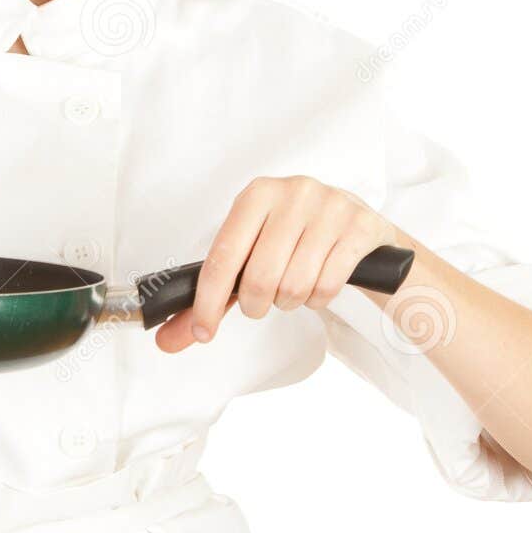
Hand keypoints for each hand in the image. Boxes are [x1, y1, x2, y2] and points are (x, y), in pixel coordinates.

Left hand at [155, 175, 398, 352]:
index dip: (209, 302)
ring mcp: (329, 207)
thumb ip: (213, 298)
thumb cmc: (295, 240)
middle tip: (263, 302)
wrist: (359, 228)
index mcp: (257, 195)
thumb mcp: (252, 255)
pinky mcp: (359, 227)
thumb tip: (171, 339)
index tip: (203, 331)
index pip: (223, 257)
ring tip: (293, 288)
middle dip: (257, 304)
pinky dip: (318, 299)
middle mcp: (293, 193)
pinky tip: (319, 284)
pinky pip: (328, 285)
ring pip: (294, 285)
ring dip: (290, 302)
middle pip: (259, 278)